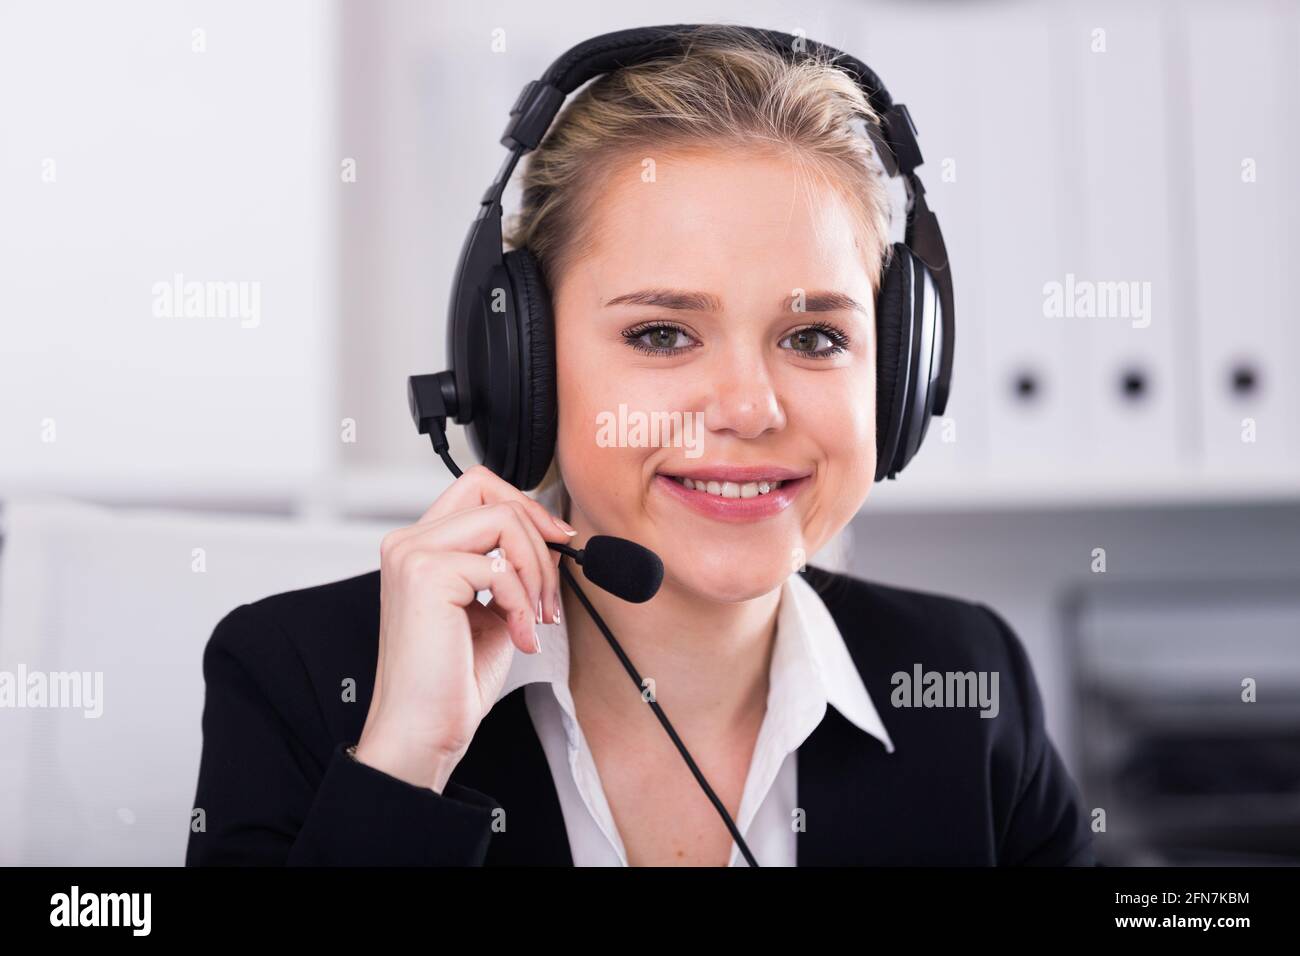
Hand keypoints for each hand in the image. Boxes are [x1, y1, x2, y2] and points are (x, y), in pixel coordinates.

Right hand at [354, 466, 574, 791]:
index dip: (525, 507)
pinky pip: (501, 566)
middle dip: (537, 535)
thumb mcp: (492, 608)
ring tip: (537, 617)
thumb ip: (509, 567)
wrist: (423, 730)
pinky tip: (519, 637)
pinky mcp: (427, 574)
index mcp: (419, 546)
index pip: (477, 487)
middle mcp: (408, 542)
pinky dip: (523, 603)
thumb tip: (549, 535)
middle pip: (491, 491)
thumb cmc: (452, 680)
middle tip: (550, 590)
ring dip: (536, 570)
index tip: (558, 541)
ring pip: (503, 519)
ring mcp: (413, 554)